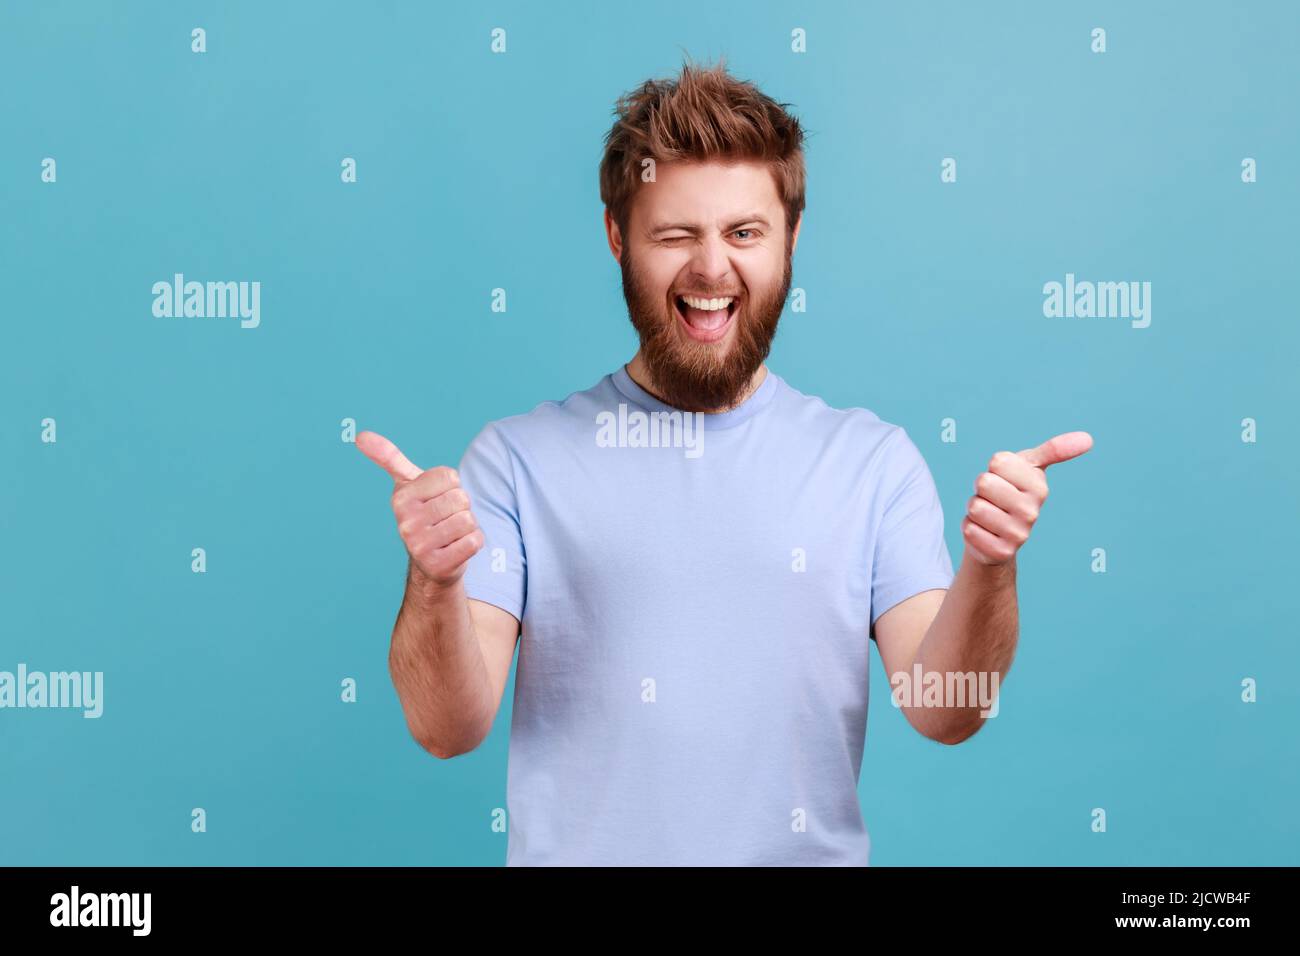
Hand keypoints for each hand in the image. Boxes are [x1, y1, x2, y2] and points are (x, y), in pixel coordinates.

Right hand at [356, 431, 484, 587]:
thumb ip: (389, 458)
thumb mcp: (407, 484)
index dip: (451, 486)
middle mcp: (406, 522)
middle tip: (445, 519)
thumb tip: (359, 435)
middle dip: (461, 507)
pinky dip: (472, 543)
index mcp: (401, 498)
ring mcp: (420, 546)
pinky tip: (455, 548)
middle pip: (461, 498)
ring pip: (468, 520)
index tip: (437, 498)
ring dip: (467, 526)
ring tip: (450, 534)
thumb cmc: (424, 514)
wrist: (430, 562)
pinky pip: (474, 541)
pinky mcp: (438, 565)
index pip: (449, 477)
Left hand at [961, 431, 1092, 565]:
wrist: (999, 534)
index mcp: (1039, 487)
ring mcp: (1018, 534)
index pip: (998, 461)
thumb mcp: (1030, 467)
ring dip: (974, 509)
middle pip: (983, 483)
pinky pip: (969, 530)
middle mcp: (1032, 512)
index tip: (1004, 478)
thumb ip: (1054, 450)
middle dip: (981, 489)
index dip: (994, 468)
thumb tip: (1088, 438)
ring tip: (989, 514)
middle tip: (993, 498)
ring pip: (975, 507)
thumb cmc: (1012, 492)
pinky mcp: (1001, 552)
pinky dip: (970, 528)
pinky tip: (985, 532)